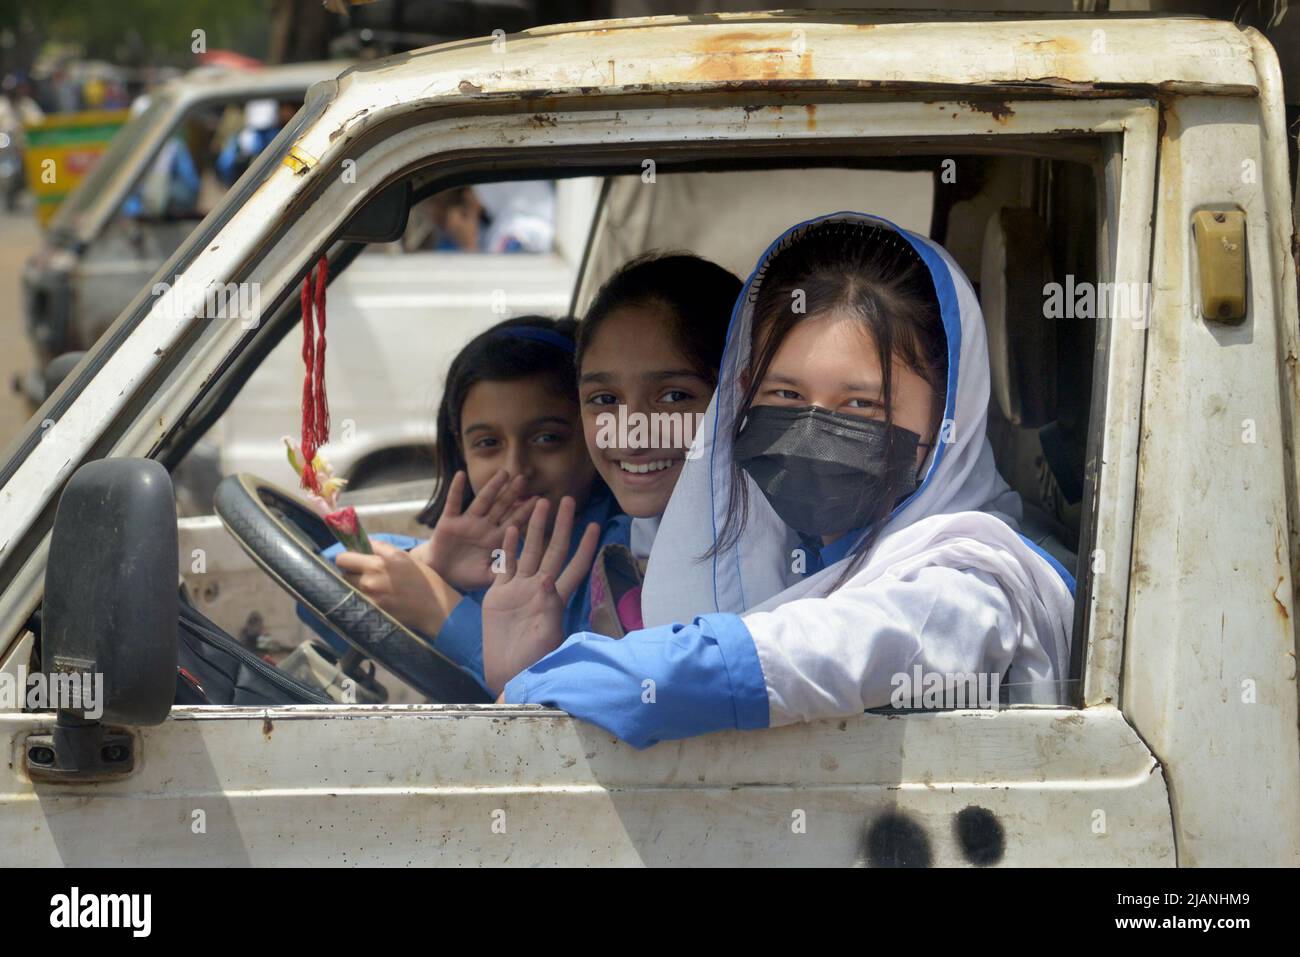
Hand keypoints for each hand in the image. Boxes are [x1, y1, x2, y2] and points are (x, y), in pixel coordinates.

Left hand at [336, 540, 459, 636]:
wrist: (435, 608)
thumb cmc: (423, 579)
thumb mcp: (403, 556)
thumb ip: (380, 547)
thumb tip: (363, 541)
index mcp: (376, 564)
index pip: (342, 559)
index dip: (347, 558)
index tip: (355, 560)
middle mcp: (368, 582)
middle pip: (344, 575)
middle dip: (352, 573)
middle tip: (367, 574)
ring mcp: (369, 600)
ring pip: (350, 589)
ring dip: (357, 587)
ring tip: (375, 587)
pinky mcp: (372, 613)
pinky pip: (359, 602)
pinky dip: (364, 599)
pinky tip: (379, 599)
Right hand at [428, 469, 538, 591]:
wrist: (441, 577)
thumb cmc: (467, 576)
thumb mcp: (488, 577)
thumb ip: (504, 571)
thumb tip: (527, 571)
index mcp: (495, 539)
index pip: (514, 522)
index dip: (525, 512)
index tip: (539, 500)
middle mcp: (483, 527)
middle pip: (501, 507)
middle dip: (512, 494)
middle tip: (524, 479)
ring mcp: (466, 523)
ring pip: (482, 501)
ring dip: (492, 487)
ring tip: (503, 473)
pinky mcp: (448, 522)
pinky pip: (453, 503)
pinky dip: (455, 489)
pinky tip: (460, 474)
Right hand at [482, 496, 600, 696]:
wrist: (507, 672)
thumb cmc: (533, 661)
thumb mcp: (547, 636)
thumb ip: (549, 609)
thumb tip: (548, 582)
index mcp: (556, 598)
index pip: (575, 566)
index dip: (585, 546)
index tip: (595, 524)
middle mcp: (539, 588)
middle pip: (554, 550)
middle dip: (562, 525)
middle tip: (569, 499)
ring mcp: (518, 590)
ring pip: (529, 551)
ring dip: (535, 528)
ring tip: (541, 503)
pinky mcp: (498, 595)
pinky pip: (503, 566)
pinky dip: (506, 548)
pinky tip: (509, 529)